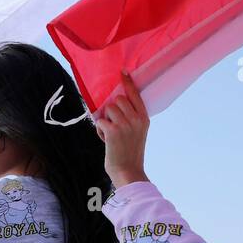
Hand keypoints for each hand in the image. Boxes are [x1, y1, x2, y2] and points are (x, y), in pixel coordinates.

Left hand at [94, 71, 149, 187]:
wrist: (128, 171)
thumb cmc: (129, 152)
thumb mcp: (137, 132)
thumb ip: (131, 118)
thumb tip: (115, 104)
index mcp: (144, 118)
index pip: (135, 95)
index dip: (128, 82)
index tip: (123, 71)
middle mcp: (136, 119)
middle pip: (118, 99)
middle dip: (111, 110)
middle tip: (114, 125)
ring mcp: (125, 124)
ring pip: (107, 108)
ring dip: (105, 119)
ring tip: (110, 133)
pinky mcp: (113, 131)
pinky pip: (100, 120)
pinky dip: (99, 130)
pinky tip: (105, 139)